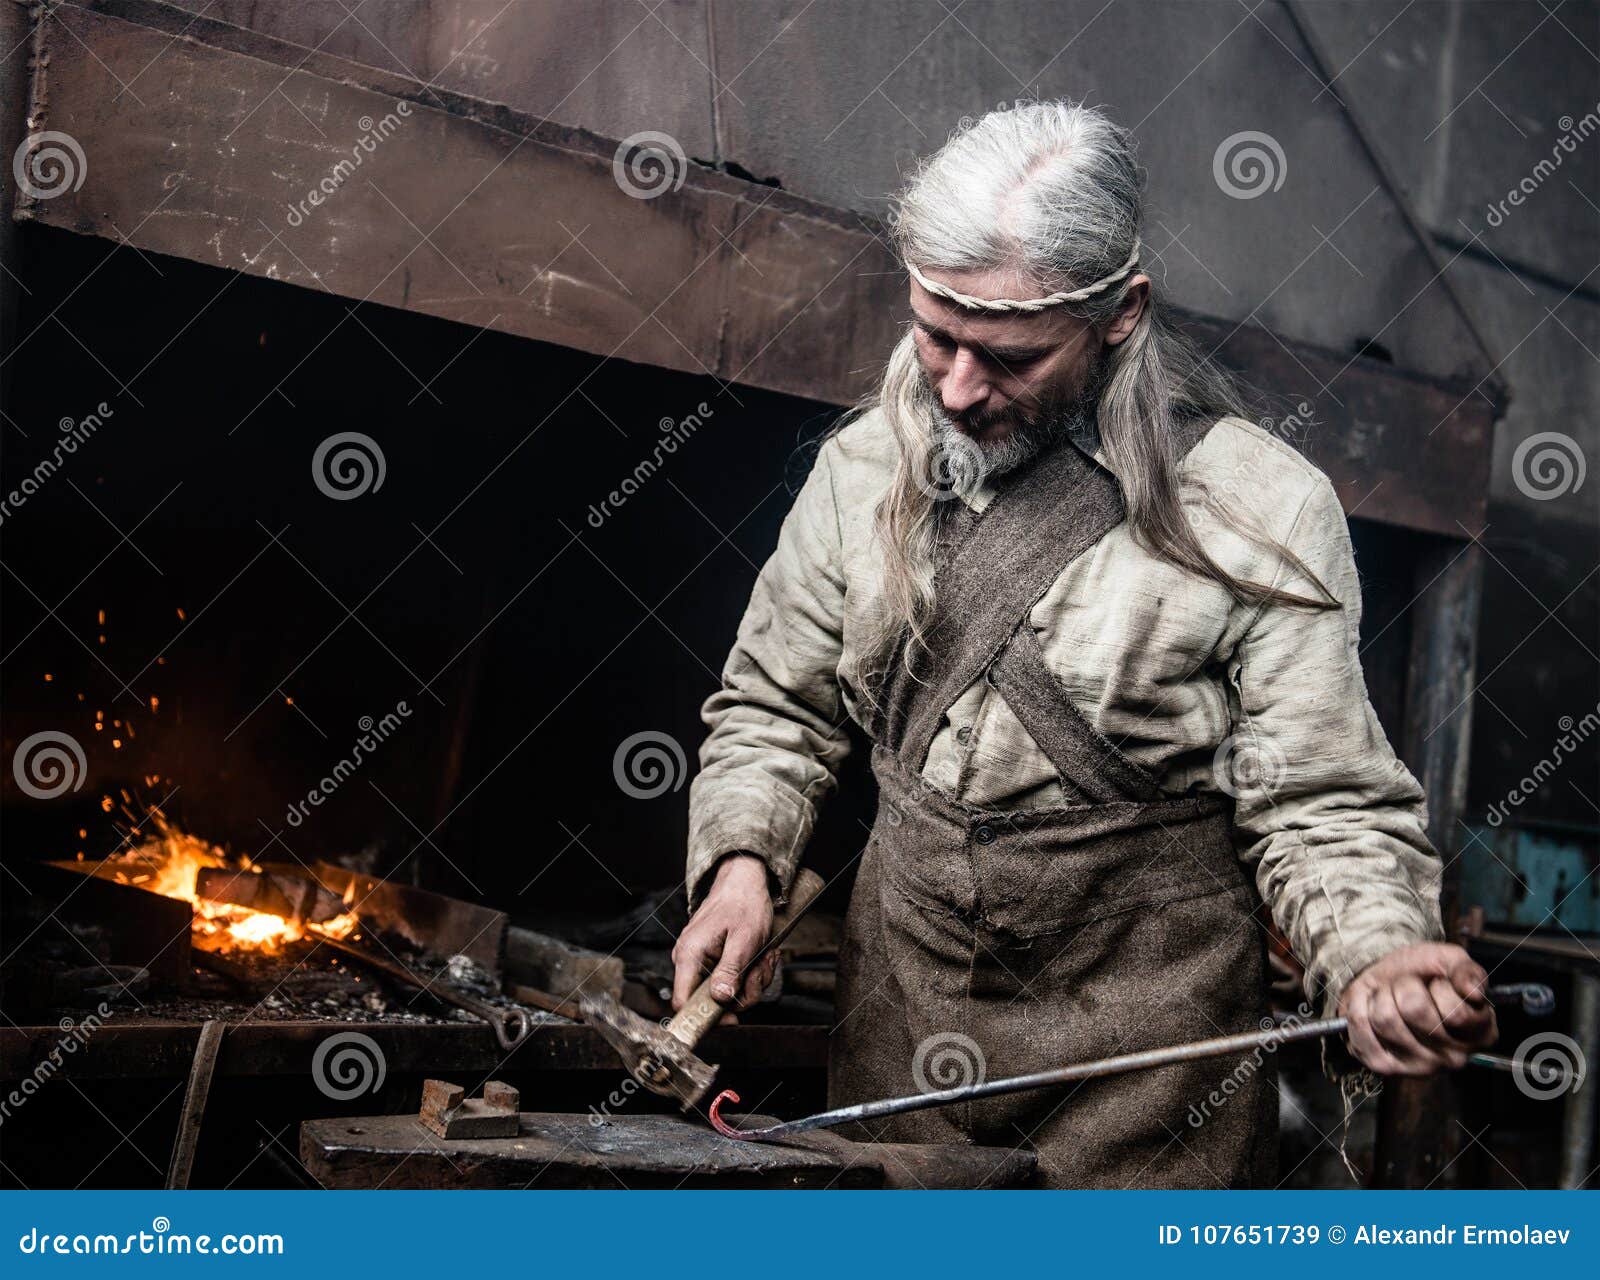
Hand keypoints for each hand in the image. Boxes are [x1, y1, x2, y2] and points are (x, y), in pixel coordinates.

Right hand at [671, 854, 775, 1012]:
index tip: (733, 1018)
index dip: (705, 1017)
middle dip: (744, 992)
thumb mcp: (744, 939)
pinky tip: (759, 957)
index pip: (683, 1003)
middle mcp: (689, 961)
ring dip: (752, 980)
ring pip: (726, 993)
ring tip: (764, 957)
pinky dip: (749, 973)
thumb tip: (720, 998)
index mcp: (690, 955)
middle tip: (761, 969)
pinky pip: (729, 980)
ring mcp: (700, 961)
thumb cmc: (743, 904)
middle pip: (712, 1001)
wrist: (744, 882)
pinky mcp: (711, 961)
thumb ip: (730, 970)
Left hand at [1339, 942, 1496, 1074]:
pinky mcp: (1383, 1065)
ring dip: (1381, 995)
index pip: (1456, 1013)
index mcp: (1480, 1034)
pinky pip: (1360, 1025)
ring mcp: (1418, 1066)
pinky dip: (1359, 1005)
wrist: (1387, 977)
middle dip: (1404, 986)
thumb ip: (1468, 971)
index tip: (1437, 985)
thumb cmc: (1424, 973)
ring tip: (1390, 997)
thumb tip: (1474, 992)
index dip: (1440, 987)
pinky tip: (1371, 1007)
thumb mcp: (1452, 961)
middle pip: (1415, 1010)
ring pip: (1385, 1018)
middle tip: (1407, 988)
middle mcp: (1453, 1057)